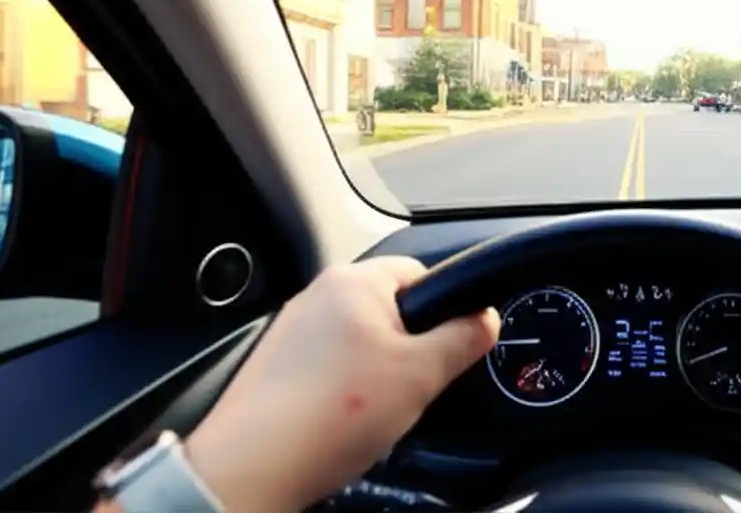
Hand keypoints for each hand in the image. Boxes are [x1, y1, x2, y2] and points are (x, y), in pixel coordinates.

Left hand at [184, 257, 499, 512]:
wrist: (253, 467)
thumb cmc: (331, 414)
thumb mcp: (423, 375)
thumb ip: (465, 338)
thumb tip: (486, 319)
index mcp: (354, 280)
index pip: (422, 274)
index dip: (446, 313)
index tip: (452, 349)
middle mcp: (318, 295)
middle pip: (392, 312)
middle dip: (409, 350)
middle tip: (411, 388)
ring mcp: (293, 330)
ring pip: (361, 344)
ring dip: (376, 374)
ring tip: (373, 411)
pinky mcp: (277, 366)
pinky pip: (331, 369)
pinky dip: (344, 392)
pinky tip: (343, 422)